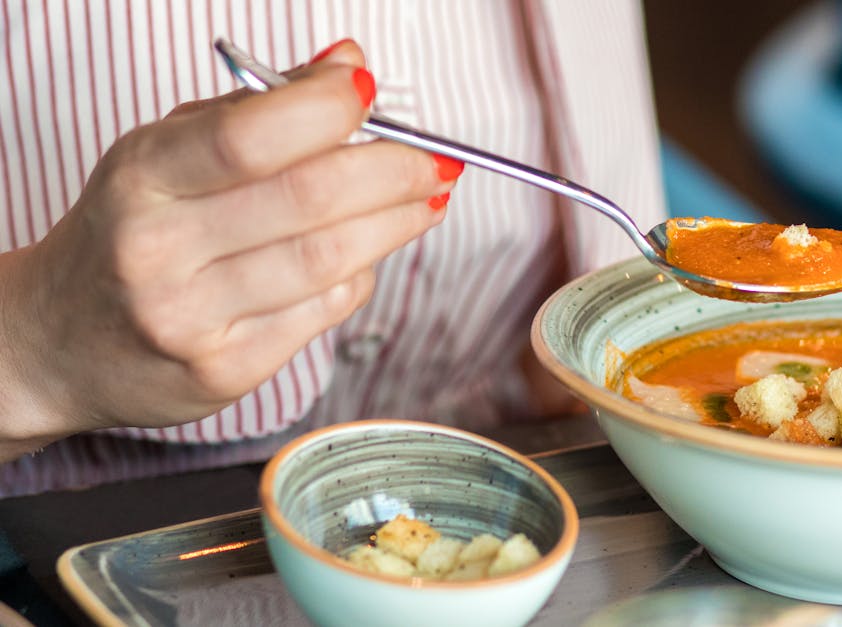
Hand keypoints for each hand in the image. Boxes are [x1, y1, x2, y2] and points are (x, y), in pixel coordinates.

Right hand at [0, 42, 460, 456]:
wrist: (58, 341)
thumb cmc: (128, 232)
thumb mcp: (167, 152)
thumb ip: (257, 108)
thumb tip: (348, 66)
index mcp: (143, 178)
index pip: (252, 136)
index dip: (328, 108)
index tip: (370, 91)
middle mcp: (160, 250)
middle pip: (311, 200)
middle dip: (395, 171)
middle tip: (435, 161)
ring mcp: (191, 318)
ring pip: (330, 261)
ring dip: (397, 224)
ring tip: (427, 200)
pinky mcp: (224, 371)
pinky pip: (324, 312)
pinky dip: (360, 275)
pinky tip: (366, 255)